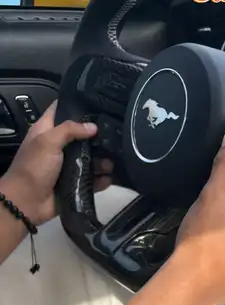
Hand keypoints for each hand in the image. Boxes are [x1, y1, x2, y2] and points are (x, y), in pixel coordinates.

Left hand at [1, 101, 112, 225]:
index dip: (77, 104)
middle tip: (117, 131)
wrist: (27, 202)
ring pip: (90, 158)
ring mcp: (68, 165)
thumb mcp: (48, 141)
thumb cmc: (33, 167)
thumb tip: (93, 127)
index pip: (61, 110)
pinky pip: (93, 179)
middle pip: (82, 136)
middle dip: (98, 135)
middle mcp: (59, 146)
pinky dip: (103, 179)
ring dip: (104, 159)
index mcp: (47, 131)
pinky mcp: (75, 183)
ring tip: (116, 160)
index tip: (98, 102)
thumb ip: (70, 130)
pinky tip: (114, 176)